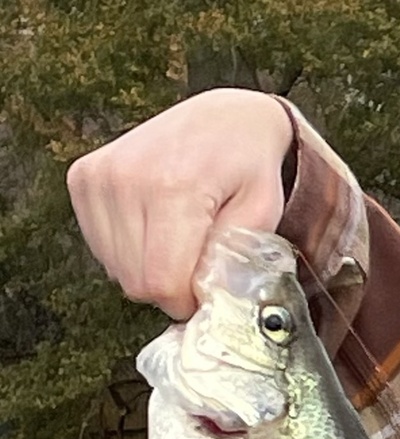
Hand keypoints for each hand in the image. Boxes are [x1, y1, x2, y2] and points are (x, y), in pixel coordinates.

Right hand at [66, 89, 292, 319]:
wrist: (222, 118)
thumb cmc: (246, 166)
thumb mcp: (259, 216)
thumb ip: (231, 264)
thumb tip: (200, 301)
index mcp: (174, 186)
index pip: (161, 283)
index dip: (184, 301)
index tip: (202, 291)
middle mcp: (127, 177)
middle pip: (135, 282)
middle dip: (167, 288)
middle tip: (193, 264)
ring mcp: (99, 175)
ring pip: (115, 271)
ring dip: (147, 270)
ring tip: (175, 239)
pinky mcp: (83, 178)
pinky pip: (101, 250)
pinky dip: (128, 253)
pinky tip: (152, 227)